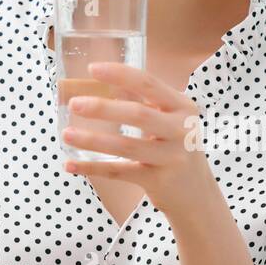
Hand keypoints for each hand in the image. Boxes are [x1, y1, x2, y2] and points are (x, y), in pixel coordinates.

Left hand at [61, 61, 218, 218]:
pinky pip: (119, 172)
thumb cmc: (177, 148)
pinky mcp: (158, 181)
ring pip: (126, 146)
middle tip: (74, 103)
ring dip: (92, 140)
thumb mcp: (169, 120)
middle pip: (138, 114)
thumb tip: (110, 81)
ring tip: (67, 134)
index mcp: (183, 108)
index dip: (120, 74)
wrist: (198, 196)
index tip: (92, 68)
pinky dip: (93, 168)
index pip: (149, 84)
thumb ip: (143, 101)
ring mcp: (171, 158)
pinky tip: (71, 165)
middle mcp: (181, 131)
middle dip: (103, 108)